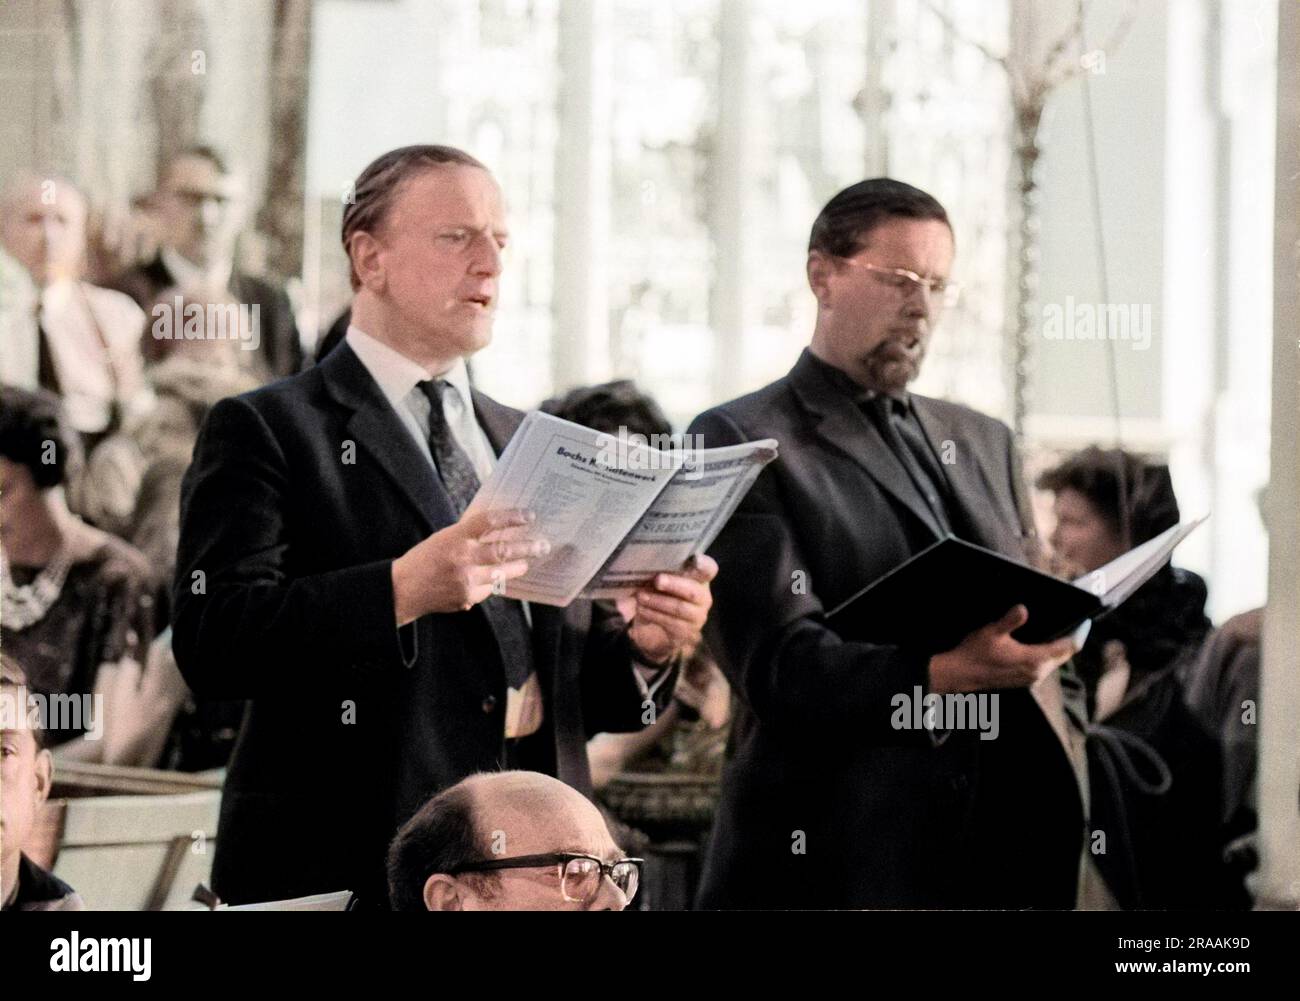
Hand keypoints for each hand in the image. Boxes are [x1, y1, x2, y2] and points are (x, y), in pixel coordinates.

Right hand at [391, 508, 547, 624]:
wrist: (404, 589)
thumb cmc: (426, 558)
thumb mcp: (445, 537)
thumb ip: (470, 535)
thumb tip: (501, 528)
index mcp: (455, 537)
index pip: (489, 522)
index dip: (512, 517)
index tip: (529, 515)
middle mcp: (463, 558)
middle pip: (503, 551)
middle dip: (527, 548)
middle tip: (543, 545)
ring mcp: (466, 580)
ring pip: (503, 573)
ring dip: (518, 567)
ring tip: (527, 562)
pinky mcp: (468, 598)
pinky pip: (490, 588)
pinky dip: (495, 582)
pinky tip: (499, 578)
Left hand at [627, 554, 717, 665]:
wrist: (653, 631)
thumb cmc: (656, 597)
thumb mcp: (655, 582)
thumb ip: (657, 573)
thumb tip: (642, 565)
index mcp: (698, 578)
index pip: (708, 569)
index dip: (704, 564)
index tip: (696, 560)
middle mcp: (702, 597)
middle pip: (694, 590)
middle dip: (675, 584)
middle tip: (657, 580)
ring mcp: (697, 616)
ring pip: (680, 608)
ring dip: (658, 602)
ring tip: (640, 597)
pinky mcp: (687, 633)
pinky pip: (671, 623)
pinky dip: (654, 615)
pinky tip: (642, 610)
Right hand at [927, 604, 1076, 694]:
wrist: (960, 675)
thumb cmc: (975, 653)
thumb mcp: (992, 632)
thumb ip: (1010, 620)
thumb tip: (1023, 608)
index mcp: (1034, 660)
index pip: (1069, 647)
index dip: (1079, 633)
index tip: (1085, 620)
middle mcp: (1037, 672)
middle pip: (1065, 655)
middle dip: (1071, 638)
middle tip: (1076, 621)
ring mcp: (1031, 679)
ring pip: (1055, 662)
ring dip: (1060, 648)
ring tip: (1061, 629)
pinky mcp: (1025, 681)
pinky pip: (1045, 666)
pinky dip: (1048, 654)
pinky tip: (1042, 643)